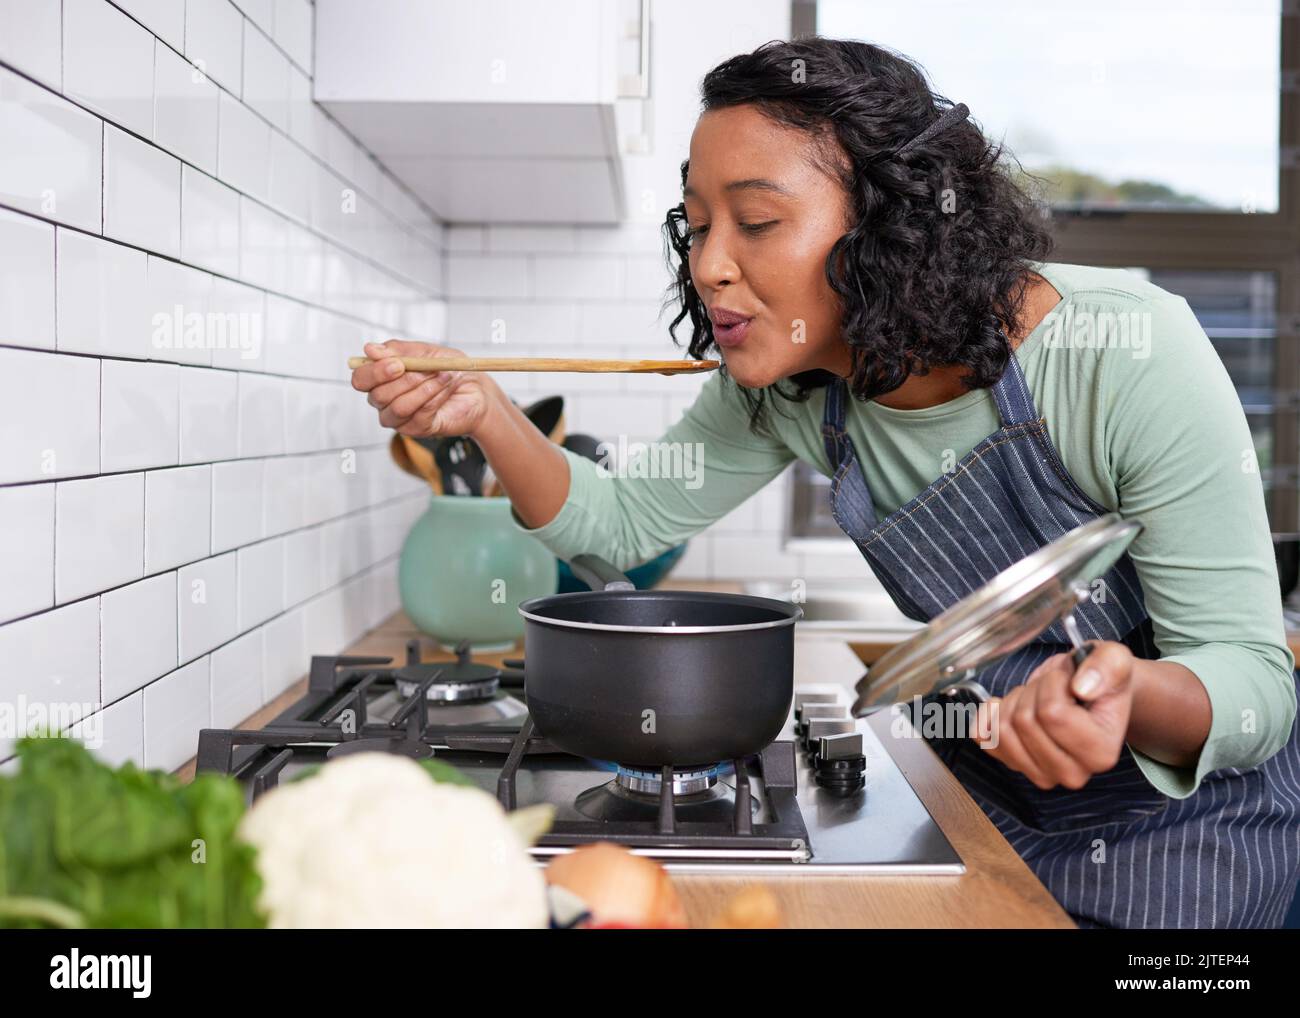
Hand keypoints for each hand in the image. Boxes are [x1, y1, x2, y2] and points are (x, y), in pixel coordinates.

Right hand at [350, 340, 497, 438]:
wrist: (475, 389)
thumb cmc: (447, 368)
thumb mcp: (425, 351)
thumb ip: (398, 351)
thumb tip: (370, 349)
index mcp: (380, 379)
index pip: (360, 380)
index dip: (374, 373)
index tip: (397, 364)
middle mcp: (384, 401)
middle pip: (377, 396)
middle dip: (405, 380)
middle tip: (426, 369)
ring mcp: (399, 418)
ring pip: (399, 407)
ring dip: (423, 388)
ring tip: (443, 375)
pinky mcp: (417, 429)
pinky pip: (420, 414)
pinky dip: (435, 397)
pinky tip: (446, 387)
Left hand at [972, 641, 1136, 789]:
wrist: (1089, 692)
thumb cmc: (1101, 679)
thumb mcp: (1113, 660)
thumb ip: (1106, 667)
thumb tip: (1082, 687)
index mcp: (1100, 754)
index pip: (1052, 714)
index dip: (1052, 685)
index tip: (1067, 681)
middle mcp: (1071, 773)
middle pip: (1024, 722)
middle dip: (1033, 692)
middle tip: (1052, 689)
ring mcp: (1040, 773)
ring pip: (1002, 728)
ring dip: (1014, 701)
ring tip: (1037, 697)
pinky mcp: (1012, 764)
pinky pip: (982, 736)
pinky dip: (989, 713)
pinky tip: (1010, 705)